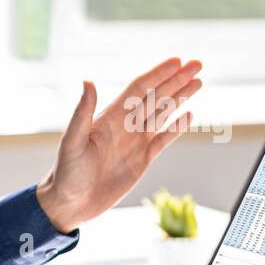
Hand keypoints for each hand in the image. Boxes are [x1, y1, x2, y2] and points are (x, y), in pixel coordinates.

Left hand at [36, 57, 202, 232]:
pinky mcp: (142, 160)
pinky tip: (189, 115)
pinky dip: (177, 127)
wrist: (71, 203)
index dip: (159, 74)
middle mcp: (126, 125)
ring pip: (163, 114)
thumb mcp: (72, 141)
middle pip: (157, 96)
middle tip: (197, 64)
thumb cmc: (66, 172)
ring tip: (198, 82)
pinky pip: (163, 140)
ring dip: (180, 97)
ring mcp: (135, 142)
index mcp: (111, 117)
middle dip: (177, 80)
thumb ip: (83, 112)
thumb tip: (88, 81)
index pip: (140, 88)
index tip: (177, 61)